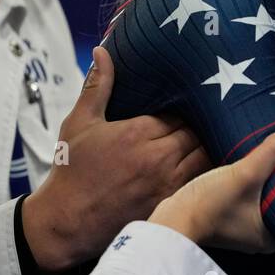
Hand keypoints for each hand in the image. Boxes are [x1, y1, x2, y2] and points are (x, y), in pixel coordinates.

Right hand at [22, 46, 210, 269]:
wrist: (65, 222)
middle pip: (195, 133)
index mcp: (137, 133)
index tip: (185, 107)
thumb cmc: (71, 170)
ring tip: (208, 141)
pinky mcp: (170, 204)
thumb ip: (98, 86)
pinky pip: (200, 182)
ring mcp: (166, 183)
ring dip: (206, 148)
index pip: (177, 114)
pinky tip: (209, 168)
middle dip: (197, 127)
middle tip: (201, 123)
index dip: (182, 110)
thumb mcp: (80, 123)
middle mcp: (157, 157)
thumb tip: (102, 51)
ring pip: (204, 156)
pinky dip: (206, 172)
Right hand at [149, 129, 274, 251]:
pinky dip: (258, 187)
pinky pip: (253, 202)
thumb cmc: (209, 205)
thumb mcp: (243, 175)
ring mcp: (245, 231)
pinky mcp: (231, 221)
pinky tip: (258, 170)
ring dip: (273, 184)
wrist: (171, 220)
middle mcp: (262, 238)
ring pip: (268, 202)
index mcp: (273, 237)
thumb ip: (269, 154)